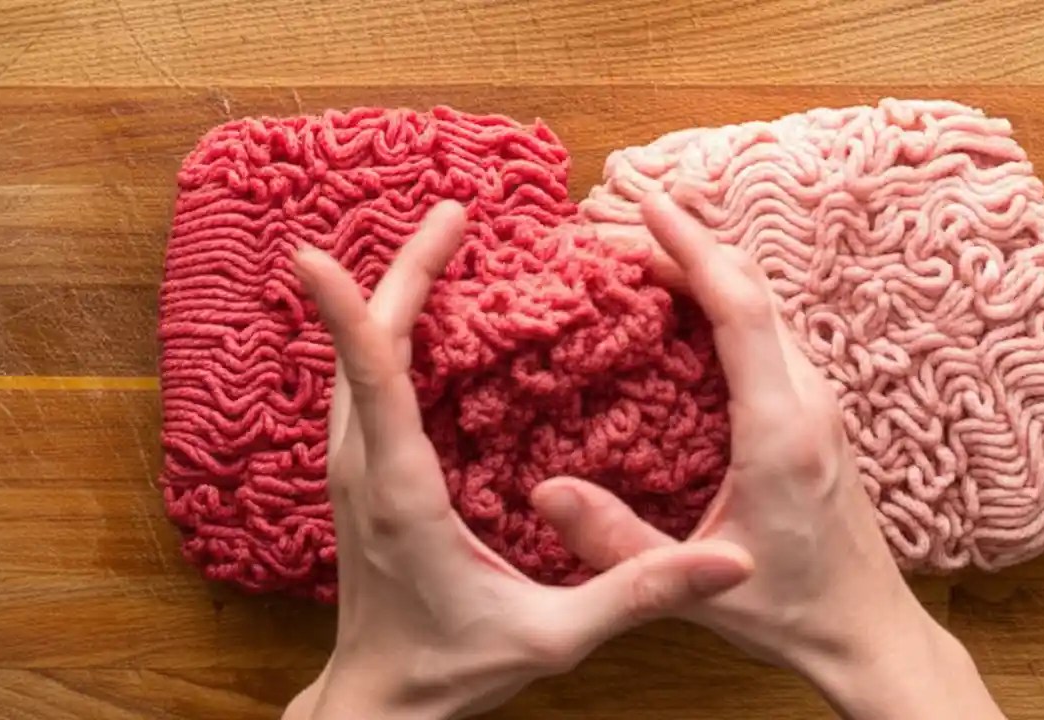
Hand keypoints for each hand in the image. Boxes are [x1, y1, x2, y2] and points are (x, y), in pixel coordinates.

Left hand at [284, 201, 754, 719]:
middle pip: (364, 350)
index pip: (372, 382)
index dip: (347, 311)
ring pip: (358, 362)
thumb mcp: (555, 638)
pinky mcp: (361, 476)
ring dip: (391, 296)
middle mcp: (365, 469)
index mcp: (405, 493)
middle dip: (402, 272)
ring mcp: (353, 471)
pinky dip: (385, 335)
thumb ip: (637, 594)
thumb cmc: (454, 672)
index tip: (315, 252)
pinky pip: (366, 385)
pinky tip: (423, 317)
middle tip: (455, 214)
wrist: (381, 705)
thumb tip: (728, 561)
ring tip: (441, 243)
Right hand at [532, 193, 1004, 718]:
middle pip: (751, 287)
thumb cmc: (789, 610)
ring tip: (636, 249)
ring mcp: (817, 401)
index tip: (645, 205)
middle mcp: (808, 400)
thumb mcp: (693, 583)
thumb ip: (618, 542)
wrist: (867, 630)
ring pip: (762, 302)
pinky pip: (766, 329)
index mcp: (781, 429)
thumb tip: (544, 493)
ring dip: (704, 264)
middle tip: (612, 223)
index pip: (739, 307)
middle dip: (684, 241)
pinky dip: (721, 296)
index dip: (691, 247)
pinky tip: (679, 303)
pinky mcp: (813, 411)